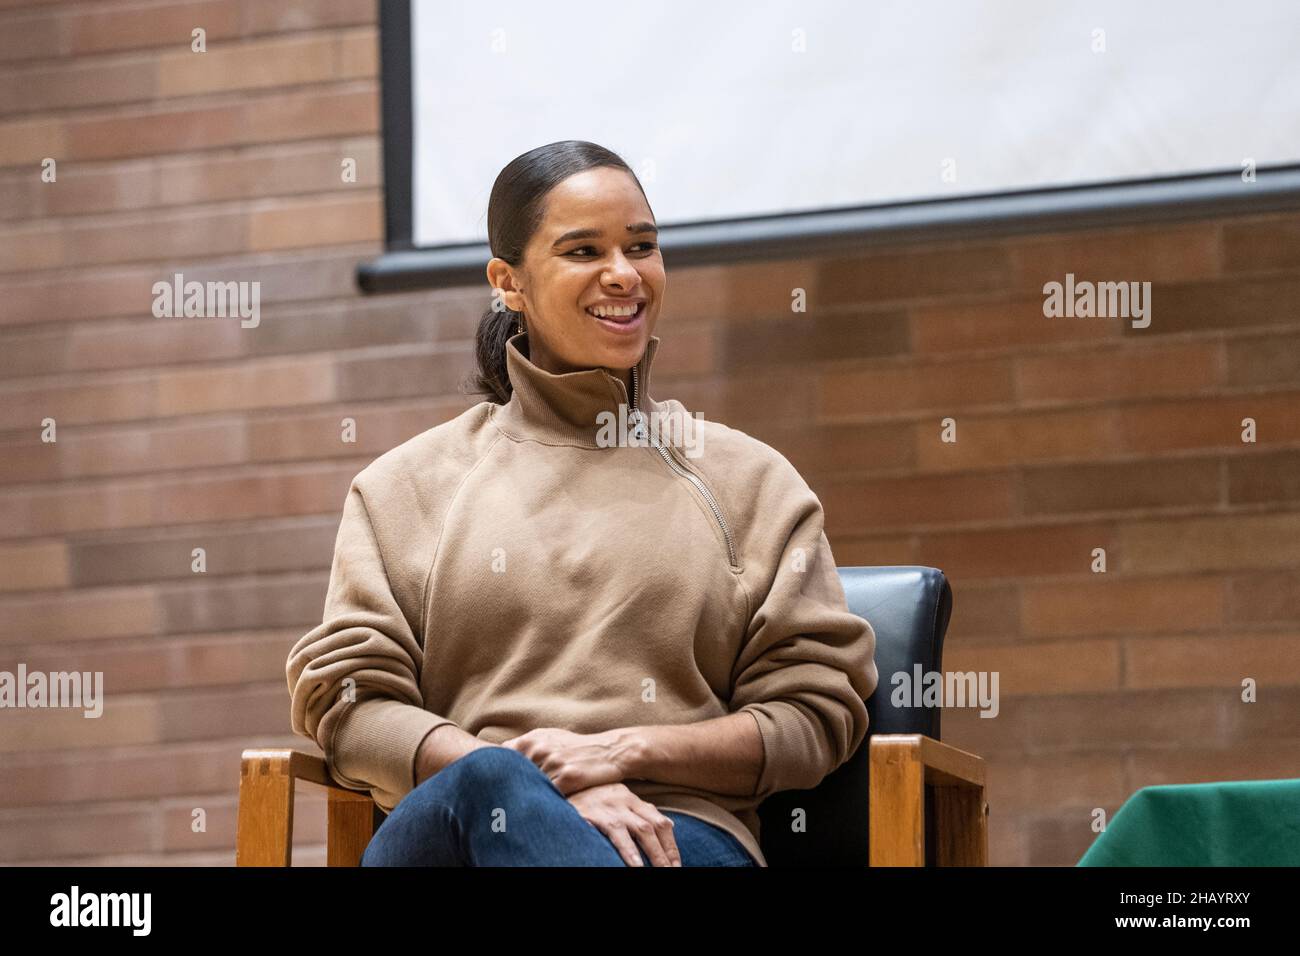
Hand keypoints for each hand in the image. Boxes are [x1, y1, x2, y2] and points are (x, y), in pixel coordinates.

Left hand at [499, 727, 633, 795]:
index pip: (503, 756)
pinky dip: (544, 803)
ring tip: (520, 807)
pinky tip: (542, 808)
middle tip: (500, 801)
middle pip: (513, 774)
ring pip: (530, 787)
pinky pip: (549, 795)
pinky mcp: (568, 778)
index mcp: (533, 739)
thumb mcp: (552, 737)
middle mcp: (540, 748)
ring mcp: (554, 763)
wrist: (610, 751)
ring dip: (526, 797)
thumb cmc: (579, 747)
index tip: (492, 783)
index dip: (496, 771)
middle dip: (508, 787)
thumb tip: (502, 752)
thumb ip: (528, 745)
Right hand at [567, 782, 680, 866]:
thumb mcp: (612, 801)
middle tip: (674, 871)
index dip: (671, 844)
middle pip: (654, 826)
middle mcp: (625, 799)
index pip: (659, 820)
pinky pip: (617, 833)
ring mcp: (611, 806)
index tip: (677, 863)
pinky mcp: (596, 813)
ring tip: (662, 871)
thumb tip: (665, 824)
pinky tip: (635, 865)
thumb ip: (636, 811)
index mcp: (631, 798)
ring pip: (642, 829)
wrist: (555, 785)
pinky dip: (629, 851)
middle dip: (667, 851)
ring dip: (654, 853)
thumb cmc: (584, 799)